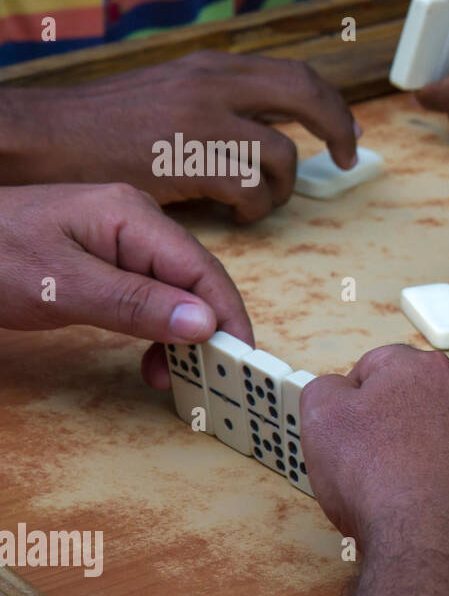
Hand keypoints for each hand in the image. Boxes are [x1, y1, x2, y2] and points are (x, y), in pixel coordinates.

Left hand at [0, 183, 252, 386]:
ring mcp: (121, 240)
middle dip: (208, 331)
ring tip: (171, 376)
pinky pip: (151, 295)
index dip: (228, 316)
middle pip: (197, 281)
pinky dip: (158, 330)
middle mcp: (136, 222)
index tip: (240, 360)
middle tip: (210, 379)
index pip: (202, 269)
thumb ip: (135, 304)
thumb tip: (204, 323)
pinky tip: (151, 358)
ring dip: (182, 336)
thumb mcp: (60, 287)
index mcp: (132, 216)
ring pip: (177, 292)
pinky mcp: (106, 260)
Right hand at [1, 52, 358, 222]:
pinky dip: (254, 209)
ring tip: (259, 203)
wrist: (45, 135)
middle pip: (306, 95)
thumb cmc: (103, 126)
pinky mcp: (188, 158)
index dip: (331, 104)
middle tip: (345, 158)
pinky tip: (235, 214)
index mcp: (212, 68)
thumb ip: (218, 100)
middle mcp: (213, 83)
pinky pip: (250, 188)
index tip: (345, 130)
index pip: (295, 74)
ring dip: (282, 188)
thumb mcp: (169, 93)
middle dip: (336, 128)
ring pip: (282, 153)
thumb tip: (264, 120)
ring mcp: (202, 119)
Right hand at [300, 345, 448, 570]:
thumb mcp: (323, 421)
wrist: (441, 549)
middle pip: (420, 401)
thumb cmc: (378, 480)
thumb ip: (326, 391)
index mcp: (426, 369)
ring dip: (429, 456)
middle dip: (395, 425)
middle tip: (370, 467)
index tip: (346, 435)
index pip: (378, 366)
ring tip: (404, 495)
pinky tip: (435, 514)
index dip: (353, 401)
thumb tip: (340, 391)